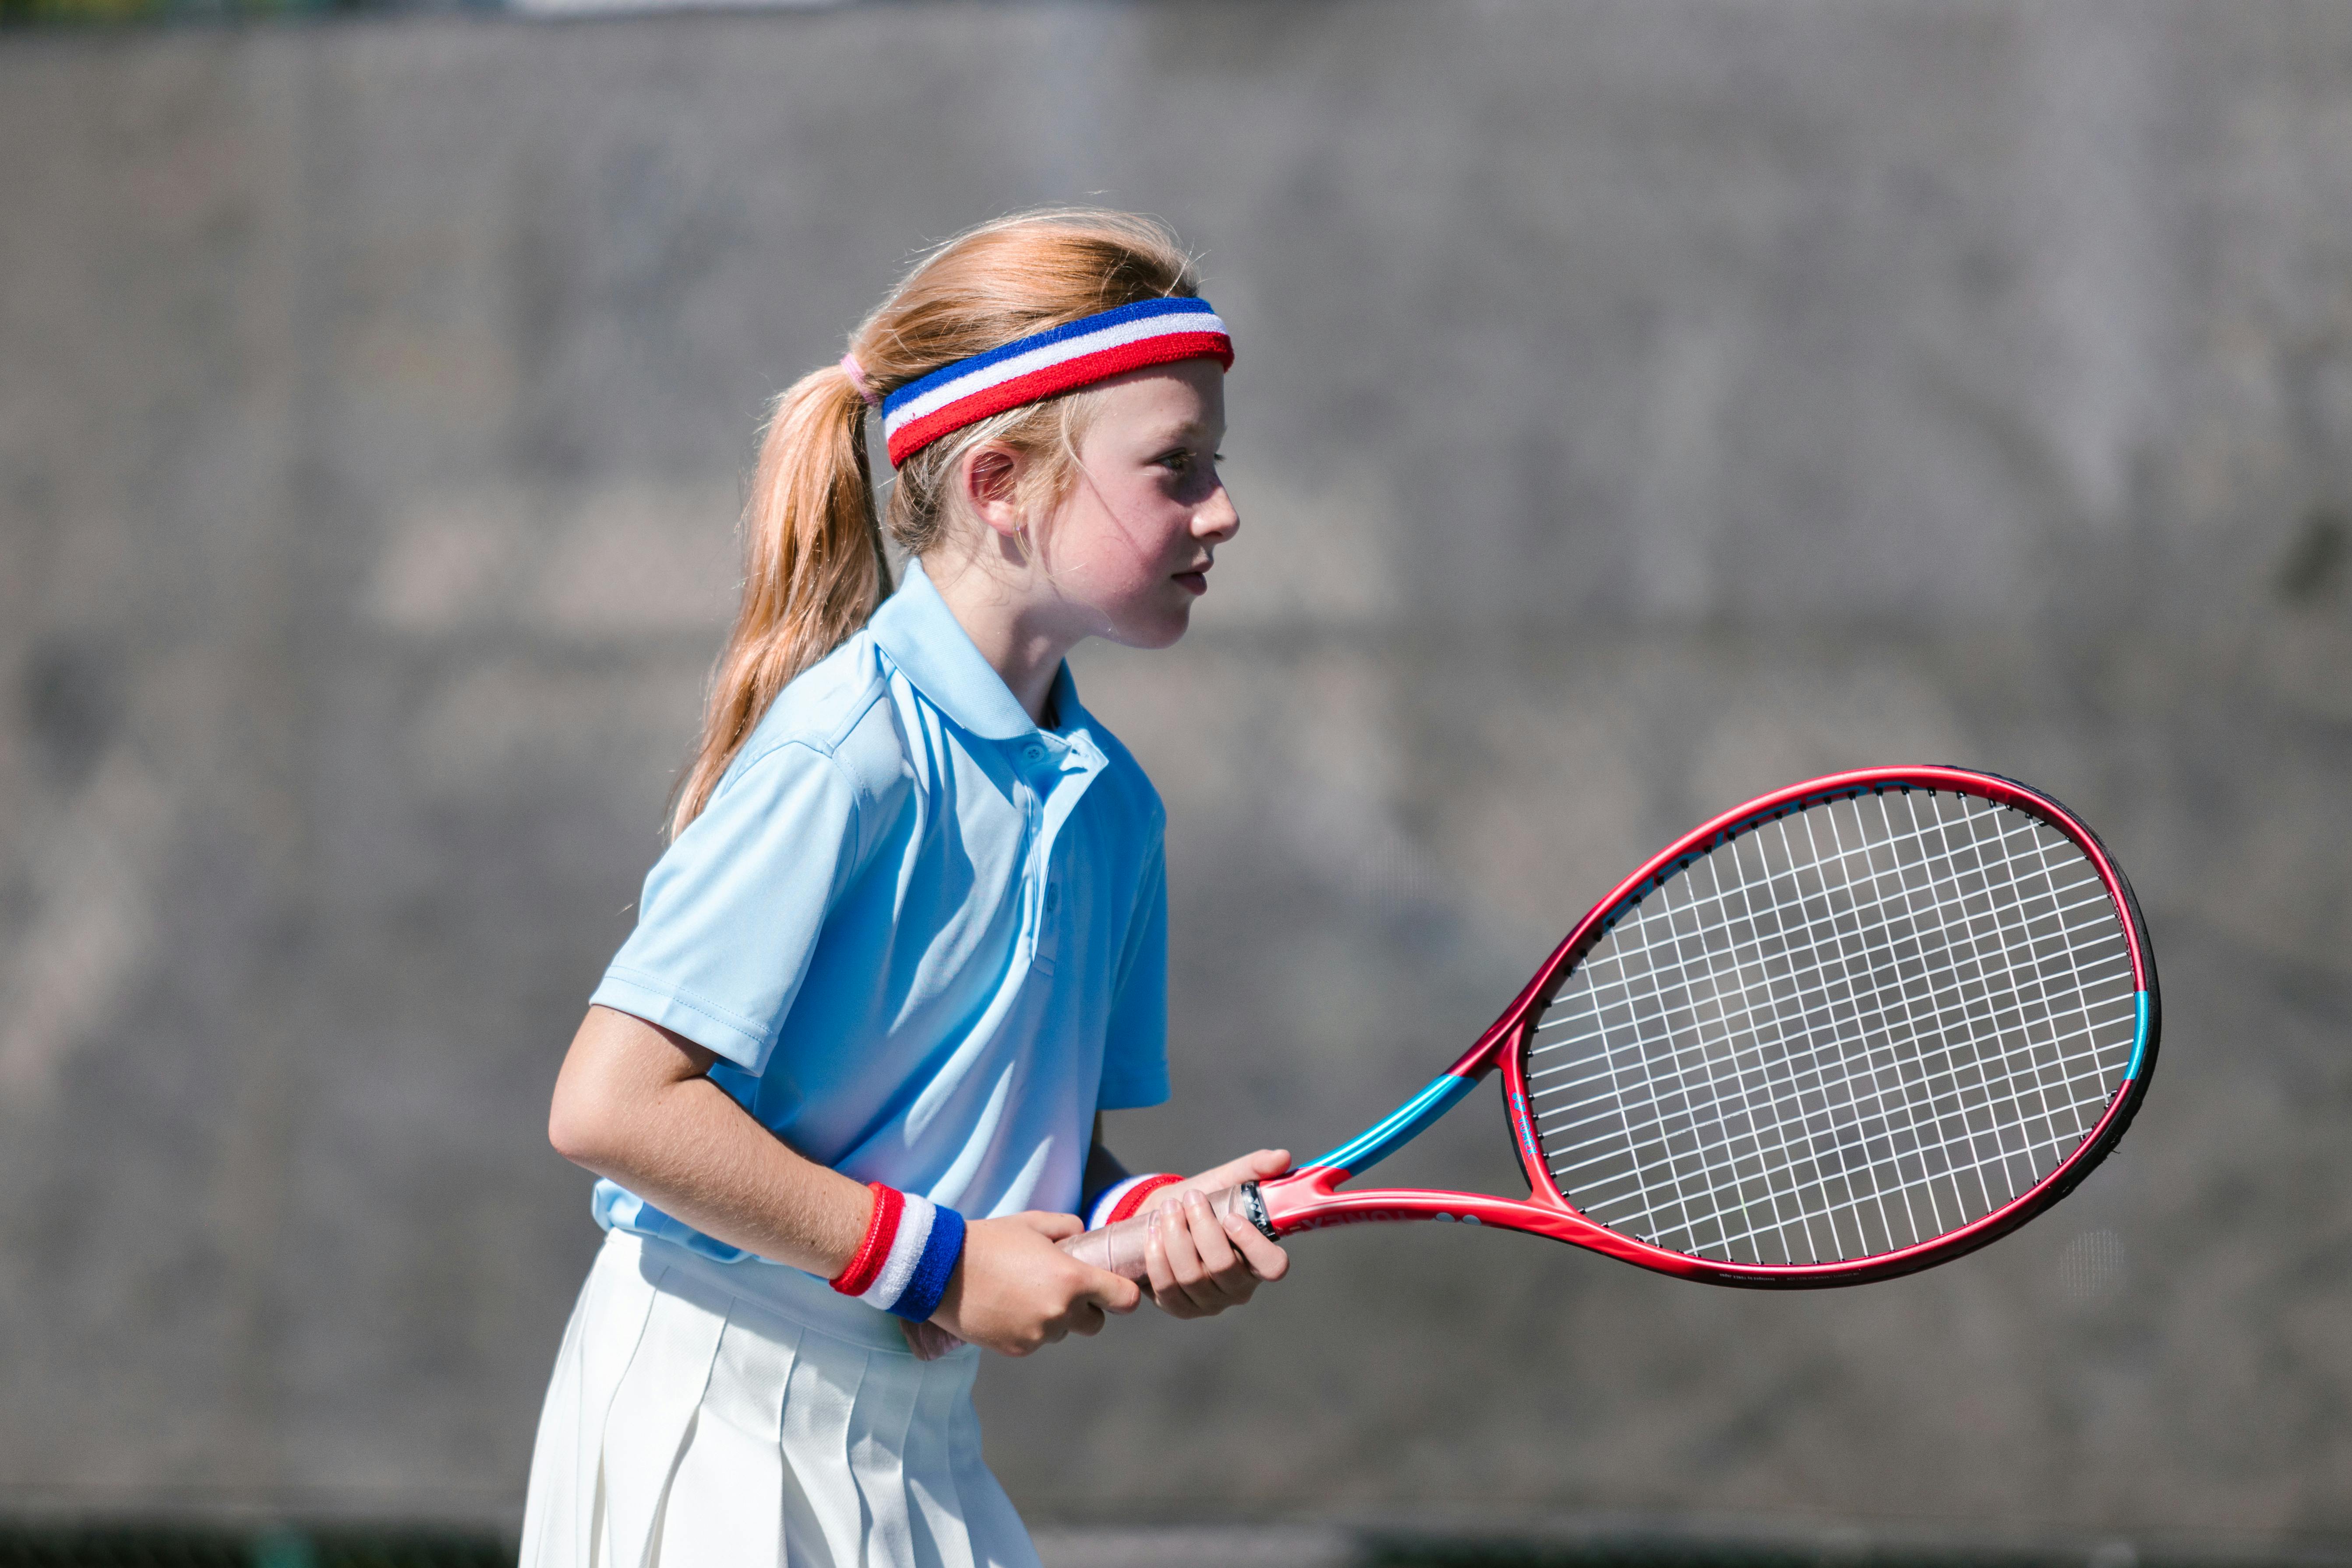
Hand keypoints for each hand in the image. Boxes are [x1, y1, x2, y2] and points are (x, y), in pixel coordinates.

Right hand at [932, 1211, 1141, 1356]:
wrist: (940, 1270)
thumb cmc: (990, 1240)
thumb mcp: (1034, 1222)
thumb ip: (1069, 1226)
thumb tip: (1084, 1236)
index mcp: (1072, 1280)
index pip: (1124, 1300)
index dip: (1122, 1294)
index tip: (1113, 1289)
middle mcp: (1060, 1312)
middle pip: (1095, 1324)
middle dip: (1085, 1309)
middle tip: (1061, 1288)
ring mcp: (1038, 1335)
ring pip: (1062, 1332)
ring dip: (1054, 1318)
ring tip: (1024, 1293)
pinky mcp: (1017, 1349)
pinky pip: (1036, 1341)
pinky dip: (1028, 1329)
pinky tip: (1007, 1307)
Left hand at [1135, 1149, 1292, 1317]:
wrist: (1165, 1216)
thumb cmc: (1205, 1202)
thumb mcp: (1228, 1181)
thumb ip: (1255, 1168)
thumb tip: (1282, 1156)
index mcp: (1259, 1260)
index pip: (1273, 1267)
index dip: (1253, 1244)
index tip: (1231, 1217)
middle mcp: (1238, 1287)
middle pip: (1223, 1267)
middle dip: (1202, 1228)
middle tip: (1189, 1198)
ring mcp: (1209, 1302)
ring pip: (1192, 1277)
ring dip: (1175, 1238)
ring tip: (1168, 1209)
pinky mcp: (1180, 1307)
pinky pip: (1167, 1290)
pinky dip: (1157, 1259)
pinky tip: (1154, 1233)